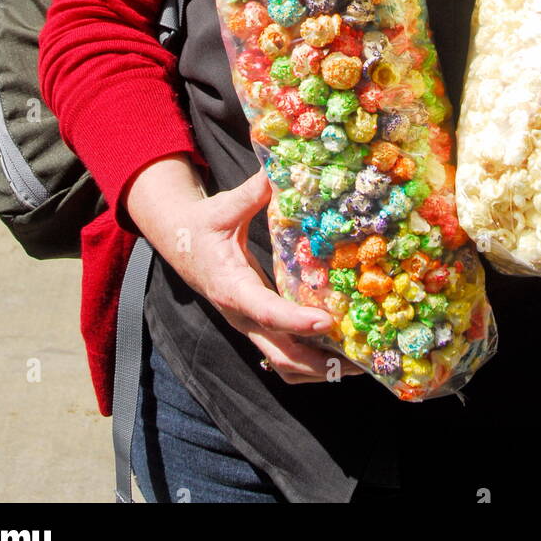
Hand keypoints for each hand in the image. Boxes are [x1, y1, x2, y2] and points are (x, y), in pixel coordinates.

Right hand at [124, 157, 362, 384]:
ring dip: (319, 369)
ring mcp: (249, 325)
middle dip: (319, 364)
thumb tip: (278, 171)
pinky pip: (285, 351)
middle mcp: (241, 315)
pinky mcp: (258, 324)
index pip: (265, 312)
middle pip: (280, 354)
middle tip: (360, 362)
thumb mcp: (223, 208)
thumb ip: (251, 194)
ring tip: (360, 364)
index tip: (327, 323)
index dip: (296, 322)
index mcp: (231, 288)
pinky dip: (311, 358)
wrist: (180, 244)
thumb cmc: (202, 226)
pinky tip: (341, 351)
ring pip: (283, 362)